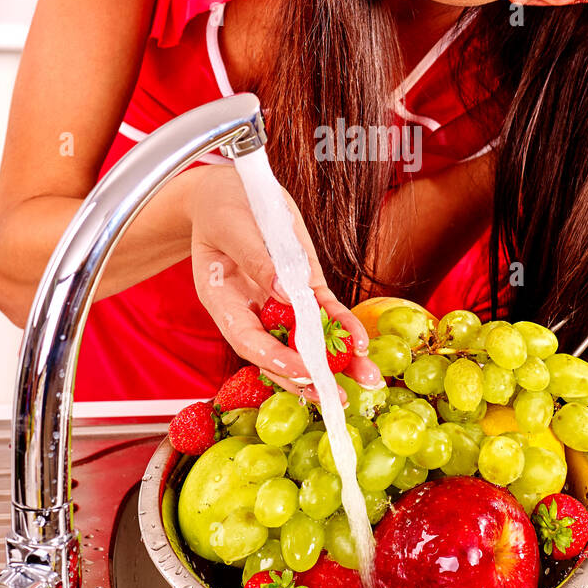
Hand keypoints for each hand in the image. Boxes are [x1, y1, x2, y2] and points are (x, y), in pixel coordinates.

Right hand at [186, 163, 384, 401]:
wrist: (230, 190)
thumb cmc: (221, 206)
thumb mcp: (233, 227)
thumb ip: (257, 259)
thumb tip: (286, 291)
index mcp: (223, 301)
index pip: (248, 341)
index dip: (273, 359)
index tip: (301, 371)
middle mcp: (251, 310)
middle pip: (280, 352)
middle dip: (309, 377)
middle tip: (336, 398)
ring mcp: (279, 300)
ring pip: (309, 338)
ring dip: (338, 360)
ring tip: (366, 380)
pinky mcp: (303, 284)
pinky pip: (325, 311)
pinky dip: (344, 325)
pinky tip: (362, 341)